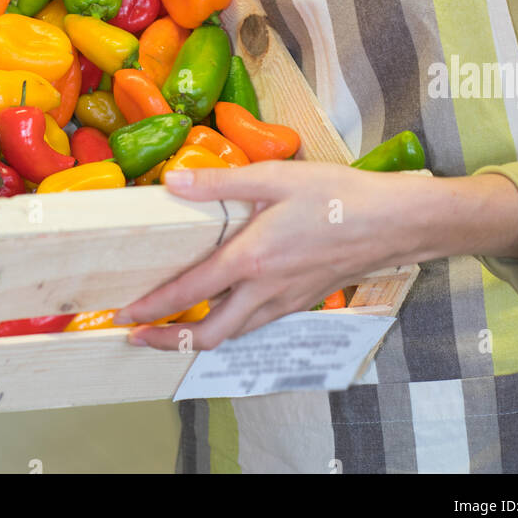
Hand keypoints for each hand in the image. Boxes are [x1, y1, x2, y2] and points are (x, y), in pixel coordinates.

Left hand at [113, 161, 416, 350]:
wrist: (392, 223)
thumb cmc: (337, 196)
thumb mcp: (274, 178)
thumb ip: (220, 182)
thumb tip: (173, 181)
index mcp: (252, 259)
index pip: (190, 291)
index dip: (153, 306)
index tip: (125, 313)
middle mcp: (264, 290)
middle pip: (207, 334)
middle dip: (167, 340)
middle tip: (137, 336)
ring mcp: (285, 301)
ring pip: (232, 334)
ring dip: (196, 336)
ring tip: (171, 328)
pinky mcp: (301, 300)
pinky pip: (255, 324)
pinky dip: (229, 325)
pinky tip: (223, 308)